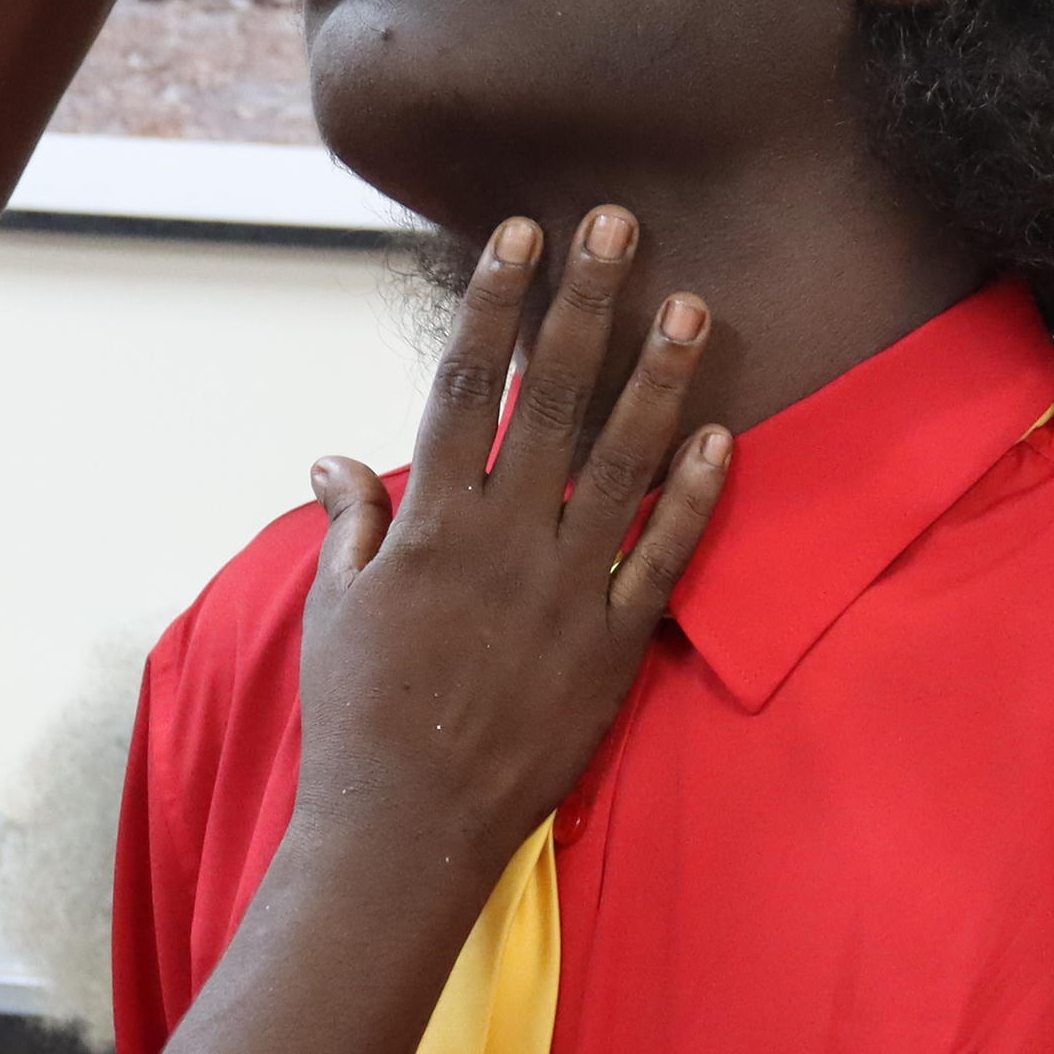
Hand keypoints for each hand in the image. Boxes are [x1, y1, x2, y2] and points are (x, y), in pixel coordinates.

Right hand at [294, 209, 728, 871]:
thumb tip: (335, 460)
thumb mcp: (334, 609)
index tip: (519, 235)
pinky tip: (720, 438)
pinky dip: (690, 500)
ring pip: (618, 464)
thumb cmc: (359, 714)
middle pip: (548, 400)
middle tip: (620, 225)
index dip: (493, 306)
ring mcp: (560, 593)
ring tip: (693, 306)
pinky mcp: (610, 647)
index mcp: (429, 525)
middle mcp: (499, 543)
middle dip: (584, 306)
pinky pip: (659, 561)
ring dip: (657, 380)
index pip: (462, 387)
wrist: (404, 828)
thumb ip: (351, 526)